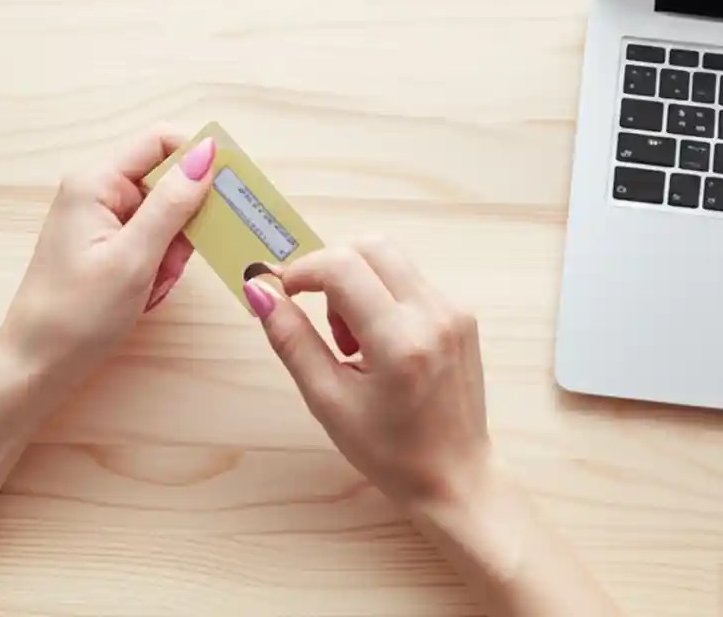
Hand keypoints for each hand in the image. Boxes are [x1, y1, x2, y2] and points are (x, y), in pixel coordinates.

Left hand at [0, 128, 215, 380]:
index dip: (201, 159)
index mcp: (96, 181)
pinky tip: (147, 291)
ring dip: (174, 249)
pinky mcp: (106, 241)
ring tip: (155, 285)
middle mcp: (96, 189)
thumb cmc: (78, 314)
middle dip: (187, 220)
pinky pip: (152, 238)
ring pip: (166, 214)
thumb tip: (207, 154)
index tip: (230, 192)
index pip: (162, 141)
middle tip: (178, 260)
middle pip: (168, 180)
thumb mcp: (135, 257)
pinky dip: (161, 263)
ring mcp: (101, 216)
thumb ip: (173, 203)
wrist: (38, 364)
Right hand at [246, 240, 490, 511]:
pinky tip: (380, 346)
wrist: (455, 477)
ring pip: (392, 260)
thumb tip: (259, 291)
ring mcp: (454, 312)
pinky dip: (383, 296)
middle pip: (371, 246)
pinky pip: (411, 281)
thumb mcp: (328, 401)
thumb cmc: (390, 452)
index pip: (342, 266)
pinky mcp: (462, 316)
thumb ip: (292, 341)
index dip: (302, 270)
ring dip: (359, 283)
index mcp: (400, 341)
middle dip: (332, 269)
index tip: (283, 294)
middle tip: (323, 321)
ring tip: (353, 344)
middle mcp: (434, 315)